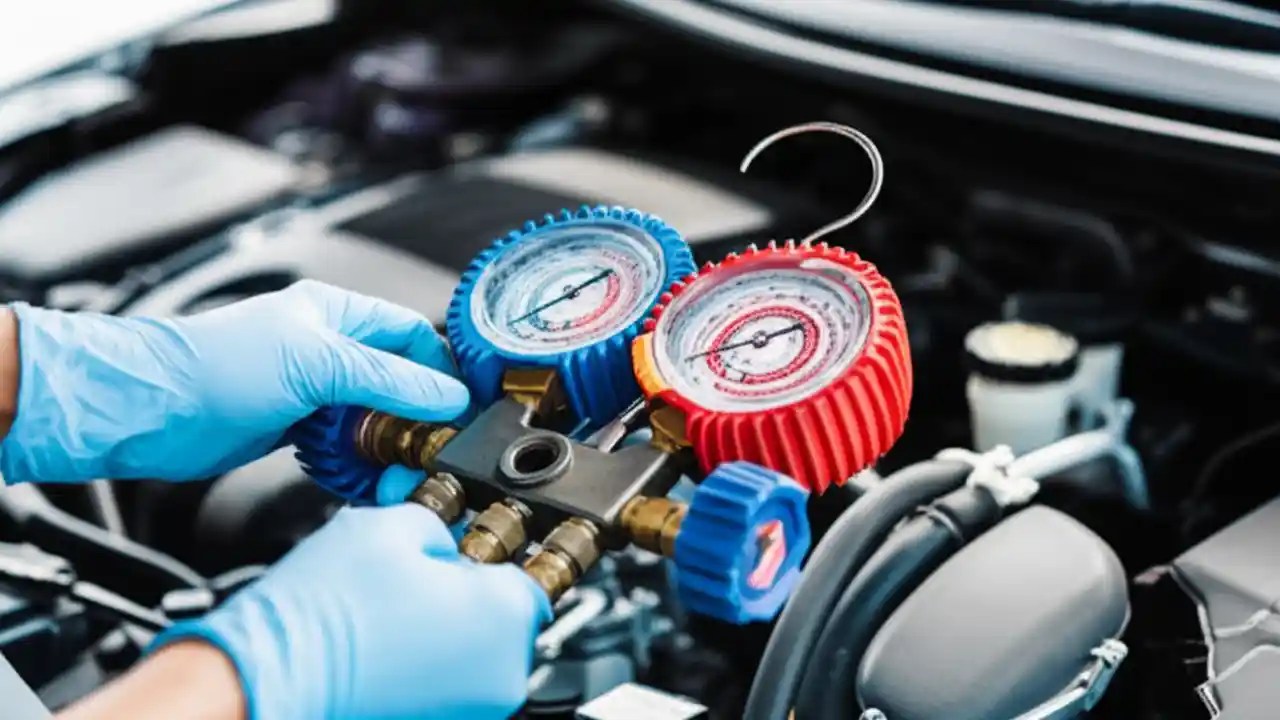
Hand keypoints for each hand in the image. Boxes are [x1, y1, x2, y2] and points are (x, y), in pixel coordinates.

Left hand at [0, 280, 467, 483]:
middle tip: (432, 447)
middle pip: (397, 383)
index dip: (441, 369)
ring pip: (372, 420)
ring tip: (395, 470)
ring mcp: (311, 392)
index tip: (463, 405)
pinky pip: (342, 448)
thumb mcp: (319, 364)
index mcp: (336, 314)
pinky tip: (362, 478)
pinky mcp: (294, 430)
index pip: (411, 335)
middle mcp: (327, 349)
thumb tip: (448, 396)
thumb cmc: (215, 365)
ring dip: (387, 448)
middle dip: (418, 417)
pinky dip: (356, 465)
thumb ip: (390, 381)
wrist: (150, 409)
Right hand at [154, 504, 550, 719]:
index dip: (502, 548)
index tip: (483, 539)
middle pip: (504, 612)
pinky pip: (446, 680)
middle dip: (468, 585)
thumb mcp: (392, 525)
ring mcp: (472, 709)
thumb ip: (440, 519)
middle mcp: (504, 674)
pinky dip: (425, 658)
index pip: (537, 571)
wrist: (264, 680)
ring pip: (473, 649)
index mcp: (508, 617)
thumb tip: (447, 528)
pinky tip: (385, 638)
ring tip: (391, 604)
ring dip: (445, 623)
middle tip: (419, 567)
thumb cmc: (322, 614)